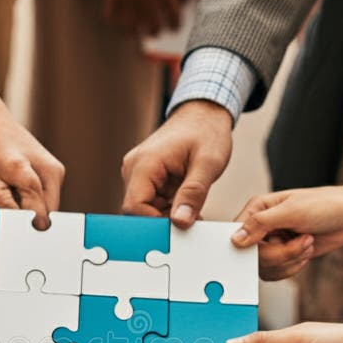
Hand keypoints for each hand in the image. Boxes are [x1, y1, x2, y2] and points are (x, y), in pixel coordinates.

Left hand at [0, 113, 64, 228]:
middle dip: (31, 219)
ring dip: (33, 209)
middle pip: (48, 214)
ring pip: (50, 208)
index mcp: (29, 175)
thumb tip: (25, 228)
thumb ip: (8, 208)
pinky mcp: (57, 173)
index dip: (29, 229)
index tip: (19, 238)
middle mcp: (51, 173)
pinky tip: (21, 187)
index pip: (39, 217)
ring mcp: (57, 172)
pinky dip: (36, 200)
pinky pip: (48, 198)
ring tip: (15, 193)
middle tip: (12, 211)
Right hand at [103, 0, 179, 34]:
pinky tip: (119, 21)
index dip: (175, 27)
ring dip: (136, 33)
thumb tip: (172, 14)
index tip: (173, 29)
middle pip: (155, 28)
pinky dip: (115, 21)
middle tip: (154, 32)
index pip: (174, 19)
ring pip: (133, 29)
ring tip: (136, 33)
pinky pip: (112, 18)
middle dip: (156, 31)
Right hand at [121, 100, 231, 228]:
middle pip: (138, 211)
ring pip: (146, 210)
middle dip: (163, 221)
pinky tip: (186, 203)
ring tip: (192, 209)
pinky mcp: (146, 179)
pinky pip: (152, 203)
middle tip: (190, 221)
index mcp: (144, 164)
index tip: (178, 229)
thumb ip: (194, 193)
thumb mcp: (208, 163)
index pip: (134, 207)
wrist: (204, 113)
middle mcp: (134, 169)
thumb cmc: (206, 131)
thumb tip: (181, 222)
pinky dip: (169, 209)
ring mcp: (138, 174)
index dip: (154, 223)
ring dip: (168, 215)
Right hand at [231, 183, 342, 279]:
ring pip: (264, 268)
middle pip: (251, 257)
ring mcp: (272, 243)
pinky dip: (292, 268)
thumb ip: (260, 224)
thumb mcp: (292, 211)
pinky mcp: (283, 256)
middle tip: (301, 241)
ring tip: (306, 243)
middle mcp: (260, 227)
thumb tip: (235, 239)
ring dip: (288, 261)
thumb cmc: (326, 205)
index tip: (267, 246)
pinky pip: (276, 273)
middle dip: (278, 254)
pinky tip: (306, 252)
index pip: (236, 236)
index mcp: (256, 210)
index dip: (248, 247)